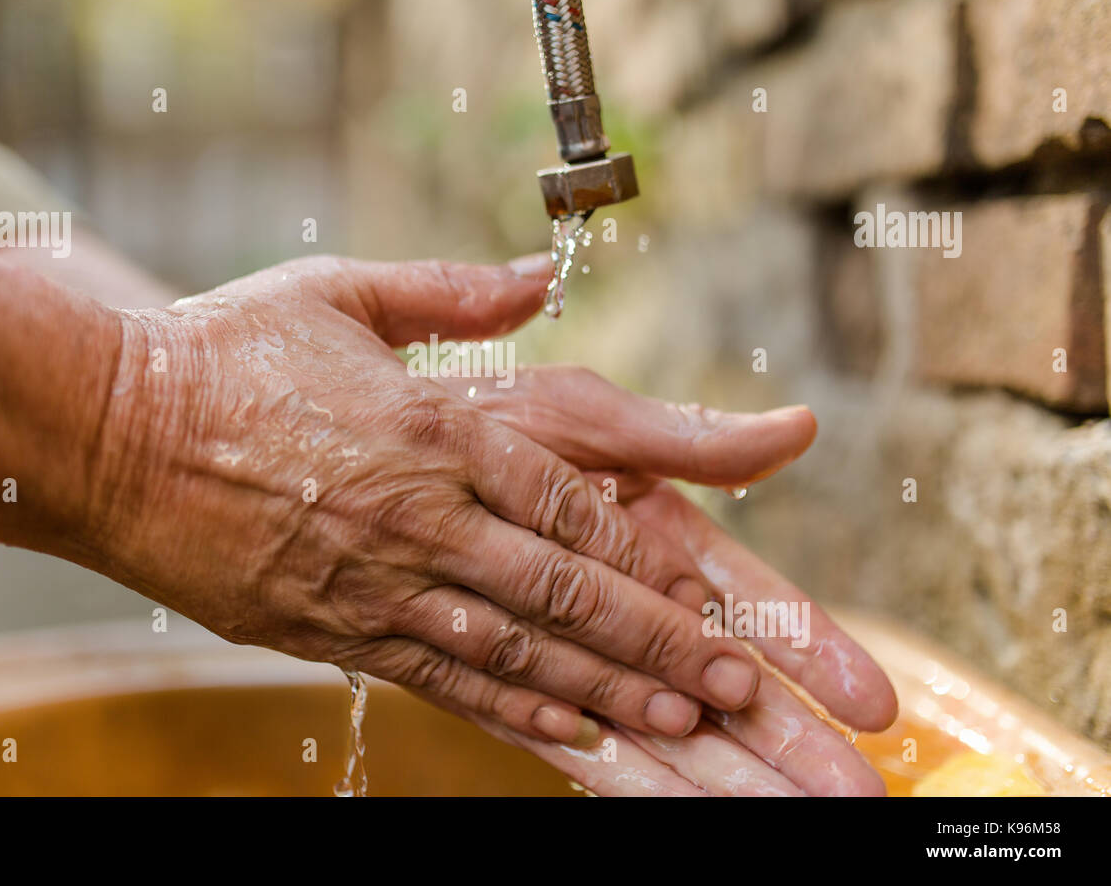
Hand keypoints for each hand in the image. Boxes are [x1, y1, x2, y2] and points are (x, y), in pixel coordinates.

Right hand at [84, 254, 772, 749]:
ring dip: (606, 692)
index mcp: (433, 428)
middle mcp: (417, 515)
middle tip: (737, 689)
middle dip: (660, 645)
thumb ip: (453, 292)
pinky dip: (509, 711)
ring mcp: (371, 582)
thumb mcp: (341, 291)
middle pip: (563, 594)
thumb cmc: (224, 350)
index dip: (651, 563)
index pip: (570, 507)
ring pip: (513, 652)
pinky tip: (570, 735)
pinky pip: (436, 680)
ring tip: (684, 725)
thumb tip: (541, 272)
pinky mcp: (326, 630)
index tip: (718, 603)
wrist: (101, 429)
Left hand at [433, 366, 895, 794]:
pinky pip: (561, 734)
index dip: (808, 648)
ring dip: (716, 771)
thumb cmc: (477, 409)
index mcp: (645, 533)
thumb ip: (683, 436)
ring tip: (790, 818)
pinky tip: (673, 807)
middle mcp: (614, 597)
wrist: (355, 438)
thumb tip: (799, 429)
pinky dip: (617, 770)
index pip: (743, 601)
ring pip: (651, 719)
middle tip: (855, 793)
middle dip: (781, 735)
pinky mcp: (495, 679)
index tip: (871, 700)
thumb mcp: (584, 416)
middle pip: (714, 678)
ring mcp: (562, 643)